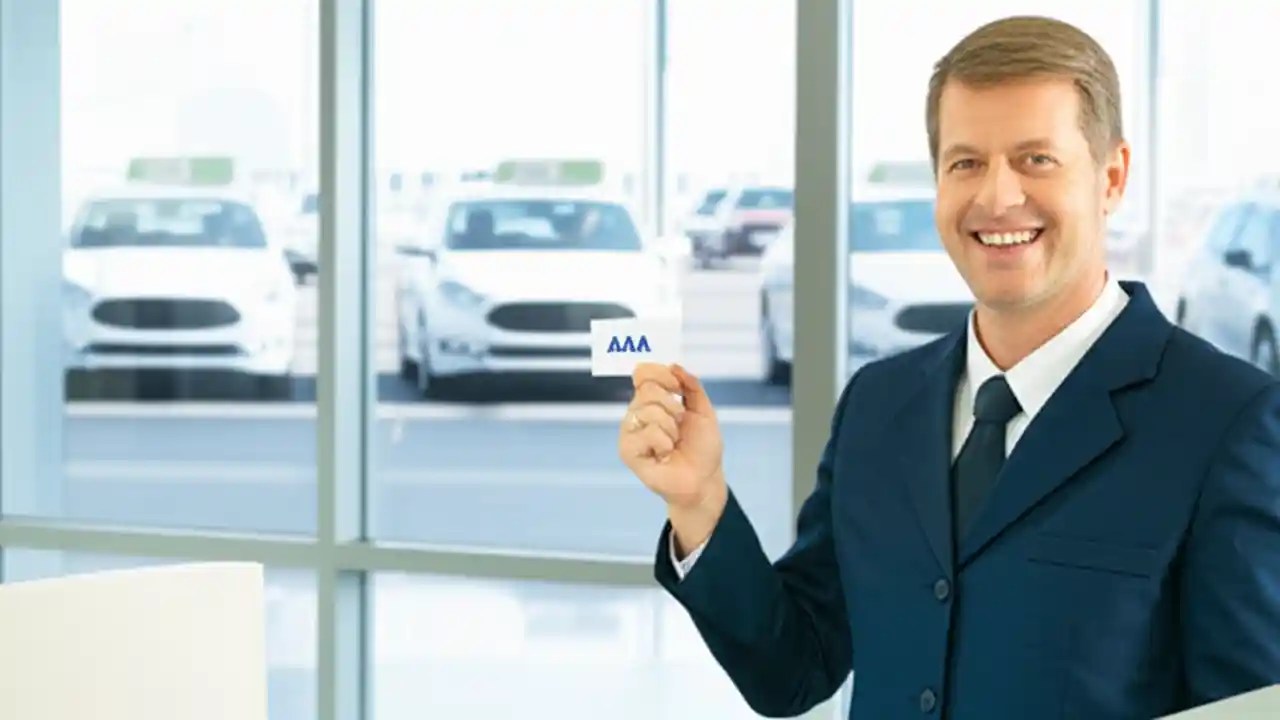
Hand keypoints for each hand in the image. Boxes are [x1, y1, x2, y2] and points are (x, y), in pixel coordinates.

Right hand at [618, 362, 725, 510]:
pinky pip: (646, 432)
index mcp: (652, 400)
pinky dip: (663, 442)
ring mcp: (630, 432)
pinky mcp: (628, 451)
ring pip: (648, 410)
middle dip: (672, 406)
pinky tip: (663, 454)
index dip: (661, 374)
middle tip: (679, 424)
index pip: (643, 373)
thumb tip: (674, 366)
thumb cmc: (702, 448)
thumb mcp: (704, 410)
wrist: (704, 479)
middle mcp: (637, 413)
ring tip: (673, 443)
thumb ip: (691, 385)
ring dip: (671, 428)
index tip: (677, 387)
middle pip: (647, 389)